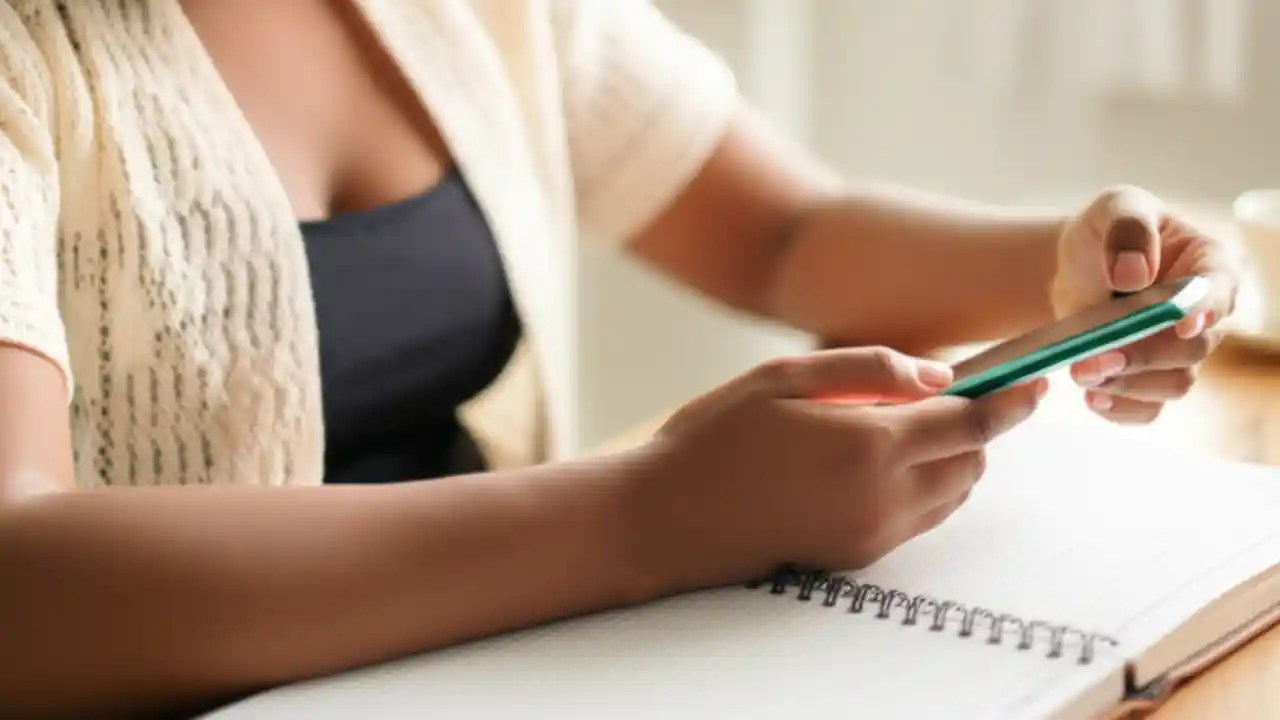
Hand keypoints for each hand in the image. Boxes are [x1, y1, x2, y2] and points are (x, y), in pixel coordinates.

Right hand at [622, 347, 1046, 593]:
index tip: (1037, 383)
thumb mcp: (783, 379)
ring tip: (900, 426)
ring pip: (950, 495)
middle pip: (970, 464)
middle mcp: (882, 498)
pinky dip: (921, 486)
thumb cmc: (715, 440)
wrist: (667, 520)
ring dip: (949, 459)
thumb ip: (869, 369)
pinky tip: (872, 461)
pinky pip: (917, 518)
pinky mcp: (857, 555)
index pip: (970, 424)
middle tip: (942, 395)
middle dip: (973, 428)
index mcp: (869, 446)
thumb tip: (939, 375)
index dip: (1010, 402)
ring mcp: (872, 534)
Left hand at [1052, 186, 1238, 423]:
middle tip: (1095, 358)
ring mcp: (1179, 353)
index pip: (1218, 293)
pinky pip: (1148, 409)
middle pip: (1193, 349)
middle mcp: (1204, 315)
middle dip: (1144, 355)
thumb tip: (1132, 274)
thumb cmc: (1105, 232)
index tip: (1181, 323)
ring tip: (1081, 372)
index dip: (1204, 309)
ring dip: (1128, 385)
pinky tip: (1093, 398)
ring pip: (1174, 384)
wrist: (1075, 269)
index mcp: (1209, 265)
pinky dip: (1122, 409)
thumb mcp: (1114, 209)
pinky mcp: (1152, 380)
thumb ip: (1127, 228)